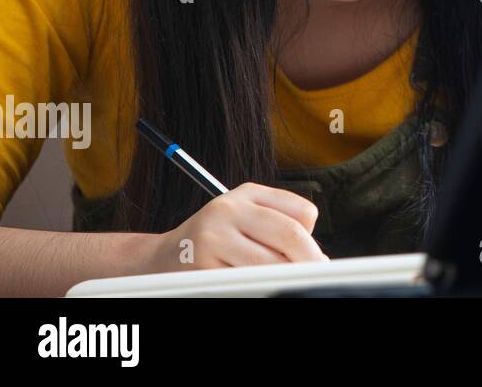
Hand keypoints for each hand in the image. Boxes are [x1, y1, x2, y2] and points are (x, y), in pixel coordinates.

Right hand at [145, 182, 328, 271]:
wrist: (163, 259)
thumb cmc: (217, 239)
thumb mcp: (245, 218)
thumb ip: (281, 225)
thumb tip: (318, 257)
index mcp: (246, 194)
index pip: (302, 212)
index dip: (313, 239)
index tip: (317, 259)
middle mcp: (228, 210)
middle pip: (290, 235)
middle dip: (309, 261)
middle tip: (316, 275)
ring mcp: (213, 239)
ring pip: (270, 264)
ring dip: (284, 278)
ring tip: (284, 282)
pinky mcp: (203, 268)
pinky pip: (245, 282)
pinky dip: (258, 287)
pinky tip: (256, 286)